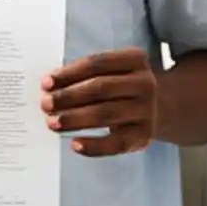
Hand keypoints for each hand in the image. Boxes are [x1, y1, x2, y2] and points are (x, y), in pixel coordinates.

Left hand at [42, 47, 157, 156]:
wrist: (160, 106)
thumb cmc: (121, 85)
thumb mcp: (111, 70)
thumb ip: (83, 75)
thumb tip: (49, 88)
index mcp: (134, 59)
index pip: (96, 63)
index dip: (68, 73)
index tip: (46, 83)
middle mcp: (145, 83)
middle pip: (100, 88)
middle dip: (68, 96)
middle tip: (45, 104)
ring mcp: (147, 110)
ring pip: (105, 114)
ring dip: (75, 119)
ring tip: (52, 122)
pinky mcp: (145, 135)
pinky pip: (117, 143)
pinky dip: (94, 146)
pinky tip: (75, 144)